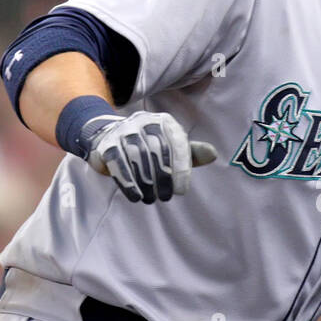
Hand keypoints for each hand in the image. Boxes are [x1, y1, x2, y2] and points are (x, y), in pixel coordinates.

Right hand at [80, 110, 216, 202]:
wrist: (110, 135)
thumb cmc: (149, 145)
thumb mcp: (172, 146)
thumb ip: (192, 152)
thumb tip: (212, 155)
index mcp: (165, 121)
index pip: (176, 144)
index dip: (181, 169)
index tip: (181, 191)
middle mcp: (144, 121)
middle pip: (157, 152)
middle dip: (163, 178)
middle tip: (166, 197)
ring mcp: (124, 131)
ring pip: (138, 158)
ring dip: (146, 183)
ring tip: (151, 198)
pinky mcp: (108, 144)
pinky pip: (119, 164)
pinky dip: (128, 183)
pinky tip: (135, 196)